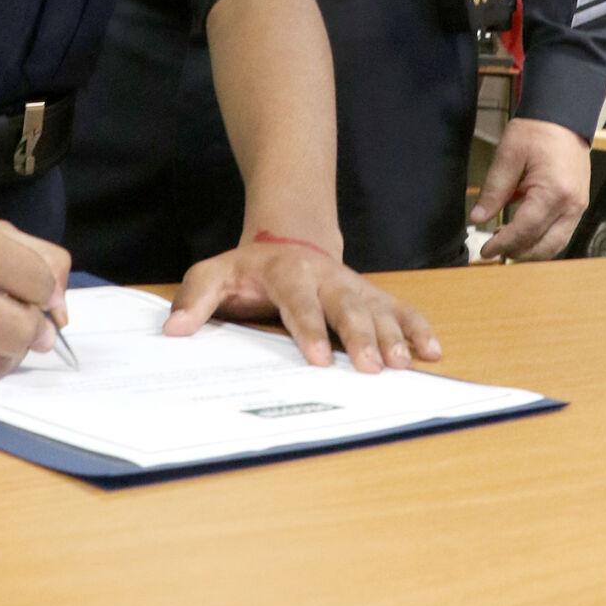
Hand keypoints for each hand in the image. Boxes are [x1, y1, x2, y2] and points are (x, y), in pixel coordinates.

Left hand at [163, 240, 440, 372]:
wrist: (287, 237)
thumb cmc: (249, 268)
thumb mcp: (215, 273)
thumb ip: (195, 298)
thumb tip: (173, 330)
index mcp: (287, 273)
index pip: (299, 301)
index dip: (309, 328)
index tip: (318, 358)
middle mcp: (326, 278)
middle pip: (346, 305)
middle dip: (360, 336)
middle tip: (371, 367)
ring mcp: (353, 286)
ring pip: (377, 308)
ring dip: (393, 336)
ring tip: (405, 365)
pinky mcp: (372, 295)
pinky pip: (400, 309)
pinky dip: (417, 328)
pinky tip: (432, 351)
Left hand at [470, 117, 590, 260]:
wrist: (563, 117)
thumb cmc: (535, 132)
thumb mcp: (508, 155)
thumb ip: (494, 190)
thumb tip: (477, 218)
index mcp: (553, 192)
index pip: (526, 230)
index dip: (504, 243)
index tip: (485, 251)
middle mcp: (571, 206)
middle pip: (544, 245)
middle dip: (518, 253)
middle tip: (494, 252)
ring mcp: (579, 207)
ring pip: (556, 244)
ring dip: (532, 251)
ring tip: (507, 245)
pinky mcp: (579, 205)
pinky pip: (562, 233)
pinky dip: (543, 240)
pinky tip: (524, 234)